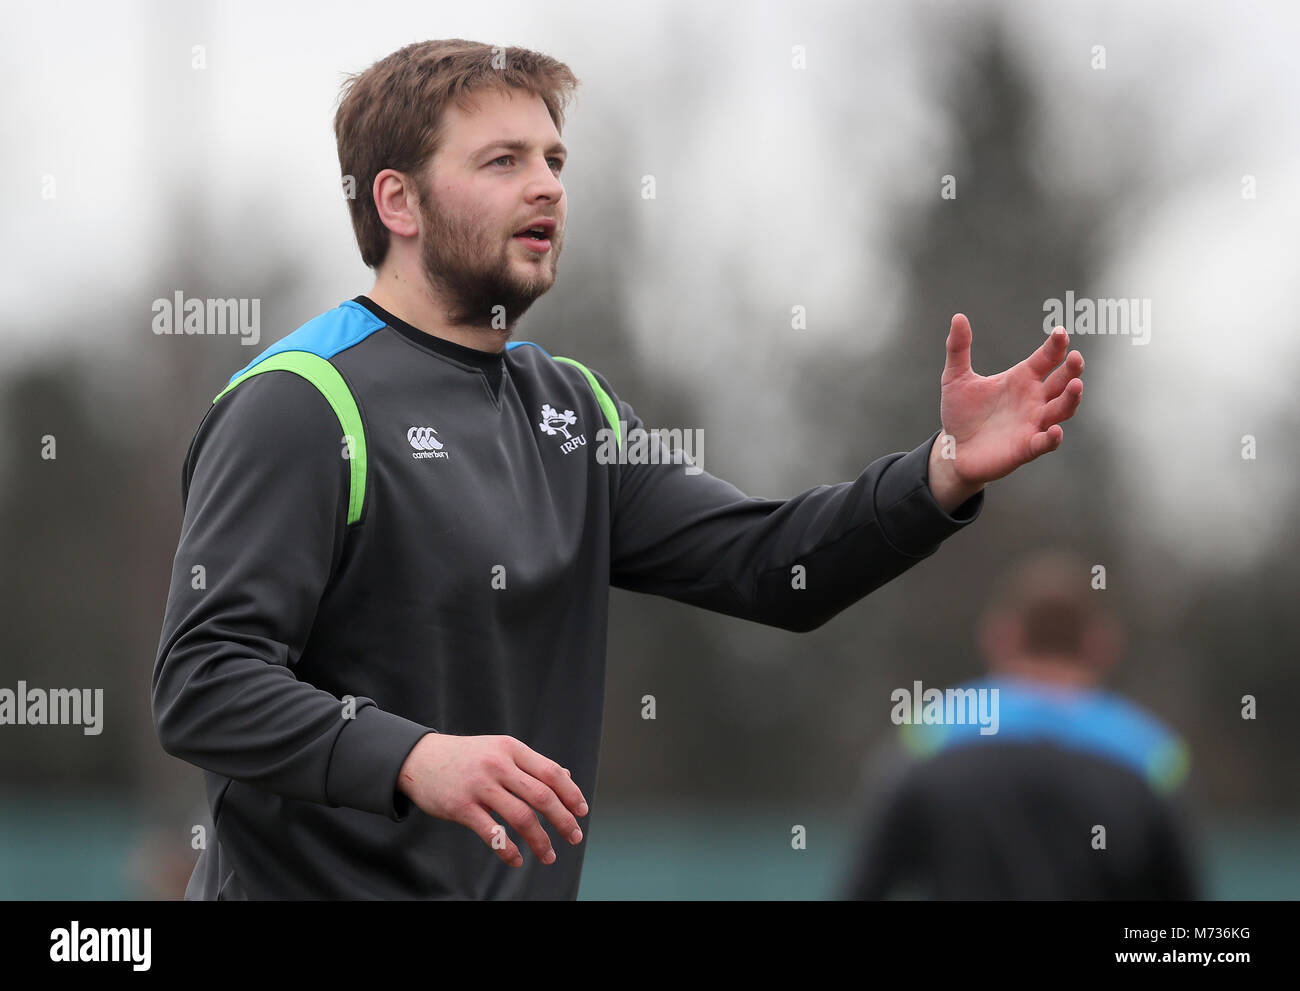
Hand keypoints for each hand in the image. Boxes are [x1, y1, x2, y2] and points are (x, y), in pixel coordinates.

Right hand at [396, 733, 587, 867]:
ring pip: (521, 816)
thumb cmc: (466, 757)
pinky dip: (508, 849)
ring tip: (549, 855)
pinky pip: (492, 832)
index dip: (571, 793)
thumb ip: (530, 765)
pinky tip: (517, 859)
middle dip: (563, 820)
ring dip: (540, 840)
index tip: (582, 812)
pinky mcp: (461, 806)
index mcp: (511, 749)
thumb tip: (566, 777)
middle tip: (574, 837)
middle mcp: (498, 765)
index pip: (551, 772)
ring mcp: (479, 785)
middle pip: (541, 795)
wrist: (420, 758)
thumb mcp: (499, 750)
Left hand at [928, 313, 1083, 509]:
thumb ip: (958, 348)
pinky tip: (1055, 431)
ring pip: (1062, 409)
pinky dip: (1052, 438)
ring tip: (1076, 385)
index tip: (1060, 332)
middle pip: (1062, 382)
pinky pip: (1045, 442)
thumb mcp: (955, 378)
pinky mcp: (1026, 447)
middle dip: (1072, 370)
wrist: (953, 449)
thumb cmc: (961, 413)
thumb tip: (958, 317)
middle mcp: (1033, 399)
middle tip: (1075, 357)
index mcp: (1022, 379)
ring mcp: (1033, 423)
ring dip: (1071, 398)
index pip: (1046, 358)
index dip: (1056, 345)